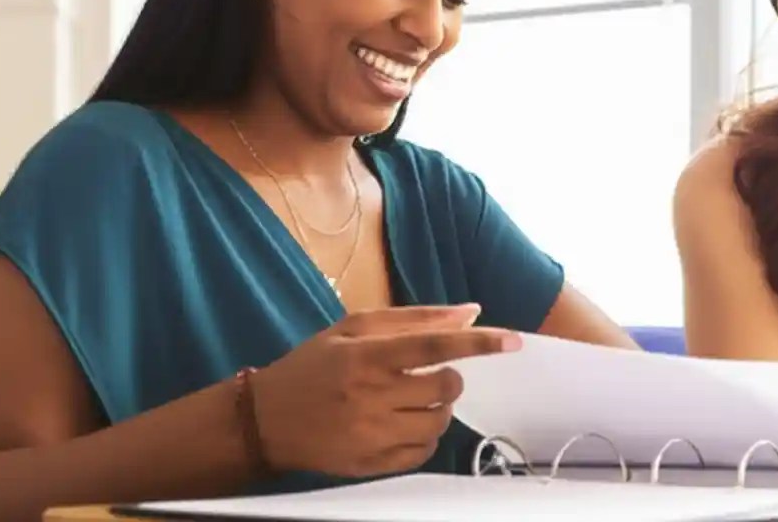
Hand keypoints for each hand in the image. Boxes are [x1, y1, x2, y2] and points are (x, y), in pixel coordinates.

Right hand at [250, 304, 519, 477]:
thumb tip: (471, 313)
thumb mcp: (354, 329)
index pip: (433, 346)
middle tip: (428, 375)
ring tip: (413, 399)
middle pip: (444, 387)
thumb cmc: (314, 366)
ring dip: (439, 408)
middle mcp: (369, 396)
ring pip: (439, 421)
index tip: (512, 340)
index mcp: (365, 355)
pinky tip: (402, 423)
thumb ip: (414, 319)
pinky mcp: (370, 465)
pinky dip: (425, 436)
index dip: (477, 344)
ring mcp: (370, 435)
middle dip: (449, 379)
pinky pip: (424, 452)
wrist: (265, 421)